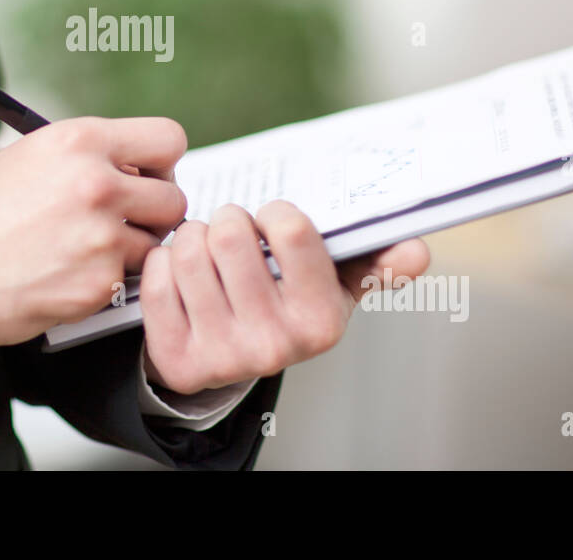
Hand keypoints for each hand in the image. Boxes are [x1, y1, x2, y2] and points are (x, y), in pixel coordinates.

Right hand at [0, 117, 187, 349]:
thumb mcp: (31, 156)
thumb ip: (90, 156)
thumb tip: (139, 169)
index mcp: (80, 141)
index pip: (168, 139)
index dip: (162, 163)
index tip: (148, 177)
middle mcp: (97, 184)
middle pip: (175, 197)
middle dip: (154, 213)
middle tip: (127, 221)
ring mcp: (101, 237)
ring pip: (156, 244)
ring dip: (130, 250)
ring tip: (84, 250)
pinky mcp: (99, 284)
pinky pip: (127, 280)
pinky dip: (105, 281)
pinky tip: (67, 274)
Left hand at [140, 200, 429, 395]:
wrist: (227, 362)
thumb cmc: (284, 305)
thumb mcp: (334, 287)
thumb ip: (376, 263)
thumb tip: (417, 250)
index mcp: (321, 322)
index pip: (292, 228)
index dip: (274, 211)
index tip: (272, 221)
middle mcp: (275, 345)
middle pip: (231, 235)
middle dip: (228, 219)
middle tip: (231, 230)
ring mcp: (223, 355)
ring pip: (188, 251)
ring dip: (191, 236)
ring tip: (204, 248)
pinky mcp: (177, 358)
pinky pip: (156, 277)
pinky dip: (162, 261)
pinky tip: (179, 272)